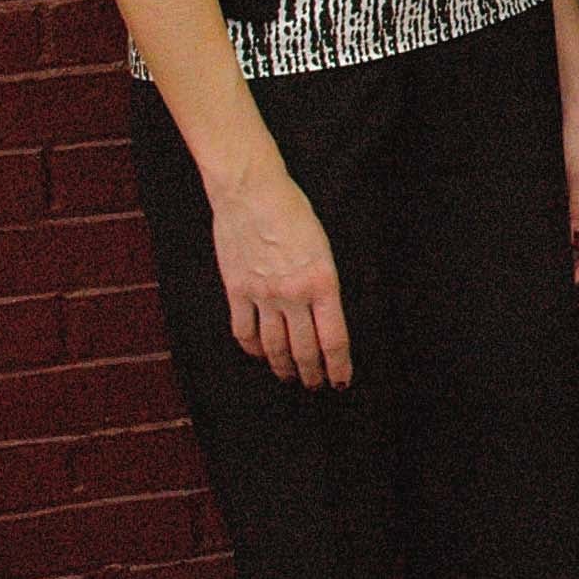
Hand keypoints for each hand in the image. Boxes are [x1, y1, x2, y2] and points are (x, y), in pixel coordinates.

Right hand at [209, 168, 350, 388]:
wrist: (252, 192)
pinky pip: (244, 332)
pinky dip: (253, 350)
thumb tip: (325, 315)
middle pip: (305, 349)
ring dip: (284, 368)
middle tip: (318, 385)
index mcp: (323, 282)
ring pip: (274, 347)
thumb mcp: (323, 247)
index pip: (334, 339)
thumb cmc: (294, 212)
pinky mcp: (236, 290)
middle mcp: (294, 294)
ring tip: (291, 378)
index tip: (342, 381)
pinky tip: (260, 355)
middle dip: (314, 373)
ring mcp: (262, 294)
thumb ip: (323, 283)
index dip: (339, 366)